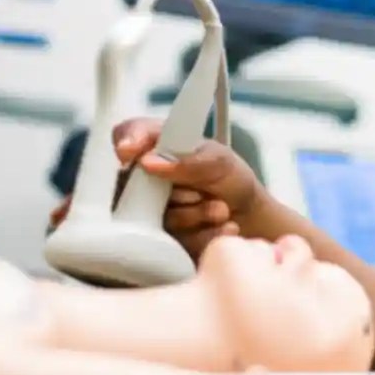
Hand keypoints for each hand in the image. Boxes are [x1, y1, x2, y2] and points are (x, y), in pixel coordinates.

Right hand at [48, 118, 265, 260]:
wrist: (247, 218)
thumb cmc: (229, 179)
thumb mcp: (221, 162)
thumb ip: (190, 160)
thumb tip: (149, 161)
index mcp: (158, 145)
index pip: (129, 133)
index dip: (128, 140)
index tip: (131, 152)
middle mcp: (143, 177)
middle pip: (135, 182)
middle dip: (177, 192)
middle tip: (201, 192)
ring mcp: (144, 209)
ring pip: (153, 215)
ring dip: (194, 214)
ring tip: (220, 209)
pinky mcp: (154, 241)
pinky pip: (167, 241)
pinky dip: (200, 234)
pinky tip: (220, 226)